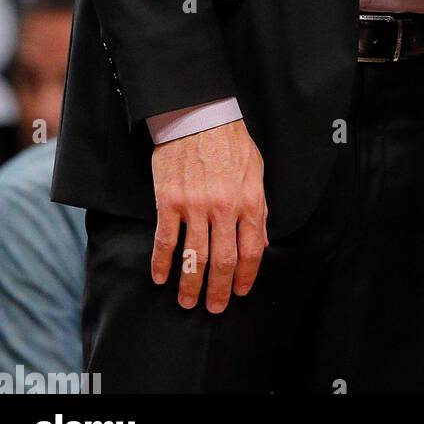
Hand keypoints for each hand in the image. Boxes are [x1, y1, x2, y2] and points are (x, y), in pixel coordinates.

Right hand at [151, 119, 267, 312]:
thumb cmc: (230, 141)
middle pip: (223, 261)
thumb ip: (259, 208)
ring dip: (190, 285)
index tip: (240, 291)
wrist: (199, 116)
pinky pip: (166, 241)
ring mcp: (195, 207)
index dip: (246, 275)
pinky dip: (163, 263)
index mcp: (249, 200)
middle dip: (219, 290)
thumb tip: (262, 241)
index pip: (252, 250)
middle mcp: (223, 208)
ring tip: (188, 301)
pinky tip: (161, 277)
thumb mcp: (256, 170)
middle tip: (215, 307)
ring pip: (194, 258)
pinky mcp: (169, 202)